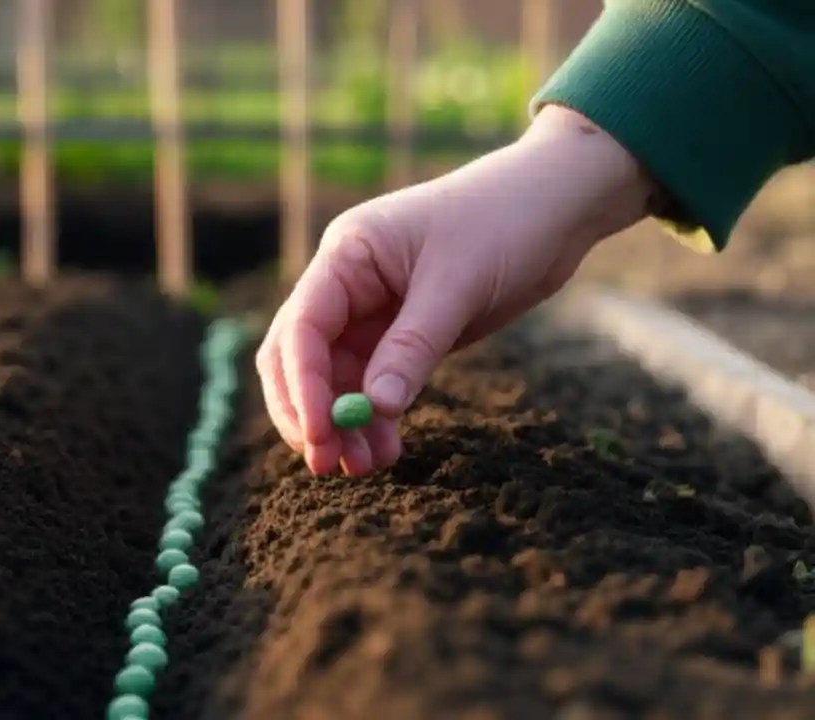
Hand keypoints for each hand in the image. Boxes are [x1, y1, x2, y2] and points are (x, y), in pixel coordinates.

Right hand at [256, 106, 656, 475]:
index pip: (301, 327)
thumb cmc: (505, 222)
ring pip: (335, 379)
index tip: (318, 433)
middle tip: (327, 463)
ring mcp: (371, 311)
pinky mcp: (400, 333)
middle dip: (309, 410)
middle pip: (300, 357)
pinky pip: (373, 383)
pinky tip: (388, 449)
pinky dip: (375, 417)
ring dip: (344, 423)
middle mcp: (346, 284)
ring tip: (366, 466)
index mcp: (346, 256)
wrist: (556, 204)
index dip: (302, 384)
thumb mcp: (458, 285)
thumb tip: (372, 409)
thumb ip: (412, 347)